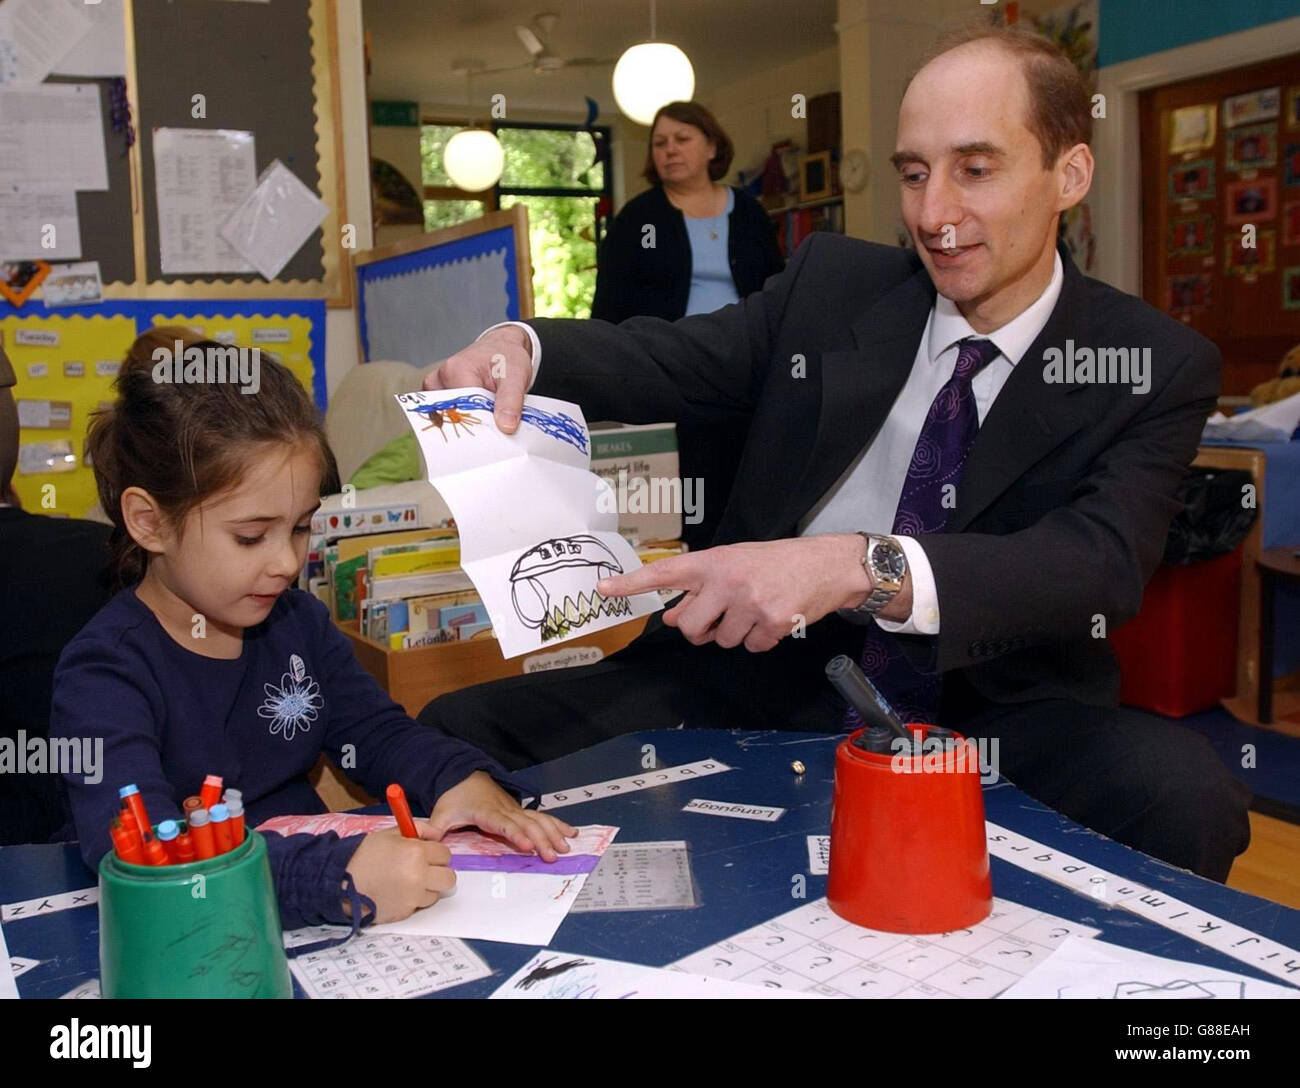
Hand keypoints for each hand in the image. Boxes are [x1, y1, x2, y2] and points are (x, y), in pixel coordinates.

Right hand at [344, 826, 454, 923]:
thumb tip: (437, 834)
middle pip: (449, 878)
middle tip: (424, 870)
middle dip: (439, 873)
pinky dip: (412, 900)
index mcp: (416, 853)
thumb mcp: (390, 834)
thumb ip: (418, 830)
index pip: (445, 854)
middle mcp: (419, 877)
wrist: (339, 882)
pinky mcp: (404, 914)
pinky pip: (418, 906)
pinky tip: (395, 893)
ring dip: (426, 888)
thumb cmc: (364, 854)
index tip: (426, 854)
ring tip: (405, 882)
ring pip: (435, 894)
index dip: (436, 854)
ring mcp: (412, 898)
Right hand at [423, 326, 531, 433]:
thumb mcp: (516, 376)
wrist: (501, 348)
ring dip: (469, 423)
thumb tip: (506, 427)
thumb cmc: (506, 358)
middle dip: (473, 428)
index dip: (480, 427)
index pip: (462, 410)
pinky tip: (478, 416)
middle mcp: (440, 379)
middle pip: (452, 416)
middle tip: (494, 429)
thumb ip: (511, 402)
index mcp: (456, 371)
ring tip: (488, 416)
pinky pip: (448, 416)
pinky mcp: (438, 396)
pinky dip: (464, 420)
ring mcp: (436, 388)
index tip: (494, 437)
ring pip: (449, 418)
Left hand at [427, 771, 577, 861]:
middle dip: (541, 839)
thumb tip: (424, 840)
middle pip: (526, 824)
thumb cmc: (455, 798)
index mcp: (487, 811)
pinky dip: (557, 824)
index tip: (528, 845)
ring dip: (553, 832)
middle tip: (553, 855)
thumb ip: (434, 828)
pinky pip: (541, 817)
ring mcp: (515, 809)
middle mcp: (505, 809)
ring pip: (538, 820)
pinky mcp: (520, 811)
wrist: (464, 776)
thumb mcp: (442, 812)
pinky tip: (570, 832)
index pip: (503, 824)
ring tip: (566, 847)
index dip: (516, 834)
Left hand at [597, 535, 875, 651]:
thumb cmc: (774, 563)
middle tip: (720, 618)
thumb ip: (700, 589)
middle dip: (701, 630)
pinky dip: (760, 640)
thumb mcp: (732, 566)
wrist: (824, 565)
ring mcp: (749, 603)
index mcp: (713, 562)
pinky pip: (751, 648)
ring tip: (755, 610)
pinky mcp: (771, 623)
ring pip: (722, 641)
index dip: (632, 583)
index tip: (604, 589)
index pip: (664, 573)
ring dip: (735, 634)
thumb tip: (669, 615)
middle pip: (690, 628)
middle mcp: (727, 581)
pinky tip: (772, 619)